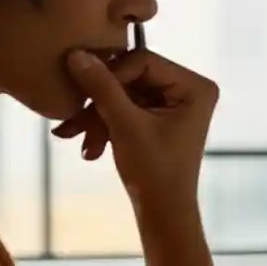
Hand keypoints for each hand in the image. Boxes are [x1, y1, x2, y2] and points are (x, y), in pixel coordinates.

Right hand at [54, 48, 218, 208]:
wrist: (163, 212)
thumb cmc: (154, 171)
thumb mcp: (125, 125)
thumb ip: (102, 87)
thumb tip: (76, 53)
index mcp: (196, 87)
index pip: (143, 60)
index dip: (110, 75)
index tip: (84, 95)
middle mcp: (189, 89)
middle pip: (131, 78)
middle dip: (99, 103)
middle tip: (70, 123)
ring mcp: (174, 104)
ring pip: (123, 95)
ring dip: (96, 117)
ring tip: (70, 138)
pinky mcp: (158, 118)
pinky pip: (125, 109)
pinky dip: (105, 126)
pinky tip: (87, 148)